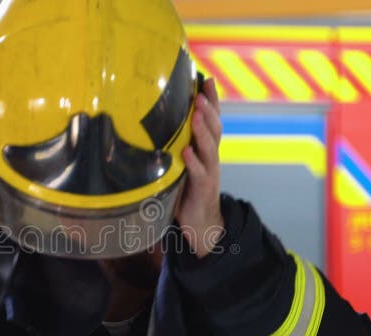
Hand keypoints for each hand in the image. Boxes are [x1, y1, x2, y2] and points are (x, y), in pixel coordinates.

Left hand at [176, 77, 224, 258]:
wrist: (200, 222)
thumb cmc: (187, 188)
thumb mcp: (183, 161)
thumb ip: (176, 142)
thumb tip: (155, 120)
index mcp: (205, 148)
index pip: (212, 120)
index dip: (212, 100)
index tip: (207, 79)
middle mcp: (210, 157)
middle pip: (214, 129)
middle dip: (209, 110)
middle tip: (200, 94)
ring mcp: (209, 172)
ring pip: (210, 148)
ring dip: (203, 130)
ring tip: (197, 114)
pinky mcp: (203, 188)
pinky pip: (199, 173)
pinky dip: (193, 162)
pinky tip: (186, 152)